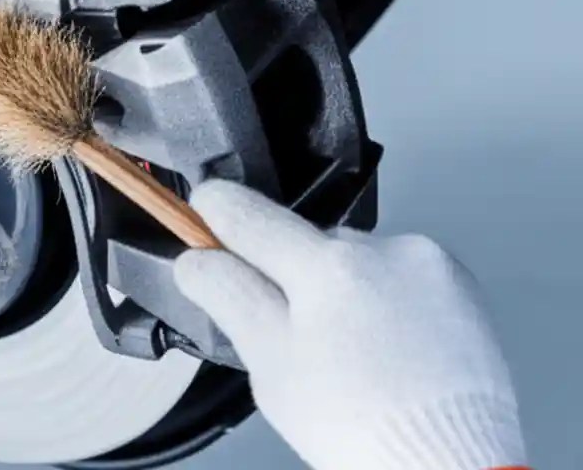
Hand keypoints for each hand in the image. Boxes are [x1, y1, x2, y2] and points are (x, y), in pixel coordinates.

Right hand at [175, 180, 526, 469]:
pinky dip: (384, 303)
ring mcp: (429, 265)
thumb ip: (228, 295)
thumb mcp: (271, 364)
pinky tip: (384, 350)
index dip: (212, 212)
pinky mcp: (460, 286)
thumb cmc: (364, 428)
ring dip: (339, 290)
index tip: (202, 216)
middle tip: (292, 337)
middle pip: (302, 240)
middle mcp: (385, 250)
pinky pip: (399, 276)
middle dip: (287, 276)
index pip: (247, 211)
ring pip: (353, 260)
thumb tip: (196, 258)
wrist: (450, 465)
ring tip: (351, 355)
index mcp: (328, 266)